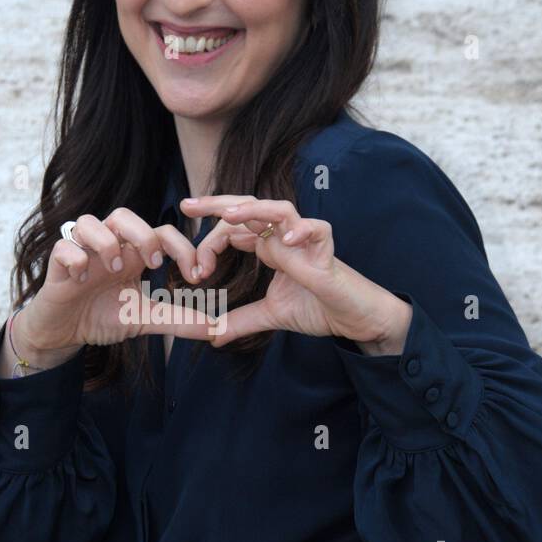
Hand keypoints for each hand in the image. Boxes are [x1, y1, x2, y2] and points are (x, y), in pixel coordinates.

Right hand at [14, 208, 218, 356]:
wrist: (64, 332)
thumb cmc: (103, 316)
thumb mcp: (146, 319)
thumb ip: (179, 320)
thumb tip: (216, 330)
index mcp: (132, 254)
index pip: (161, 232)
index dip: (184, 248)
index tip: (197, 277)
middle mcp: (107, 246)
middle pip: (123, 215)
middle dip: (143, 235)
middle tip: (154, 264)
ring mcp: (80, 253)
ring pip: (89, 221)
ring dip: (106, 243)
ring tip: (116, 271)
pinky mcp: (56, 266)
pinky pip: (63, 247)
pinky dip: (76, 259)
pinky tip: (83, 281)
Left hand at [180, 195, 412, 353]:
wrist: (354, 318)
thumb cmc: (317, 307)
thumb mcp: (270, 315)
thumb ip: (240, 322)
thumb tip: (213, 337)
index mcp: (269, 246)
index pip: (234, 228)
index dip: (210, 240)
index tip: (195, 267)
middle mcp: (284, 238)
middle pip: (250, 207)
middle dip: (218, 204)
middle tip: (188, 205)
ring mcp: (306, 242)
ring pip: (280, 209)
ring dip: (254, 209)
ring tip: (229, 216)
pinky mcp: (328, 253)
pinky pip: (318, 230)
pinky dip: (302, 231)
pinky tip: (283, 240)